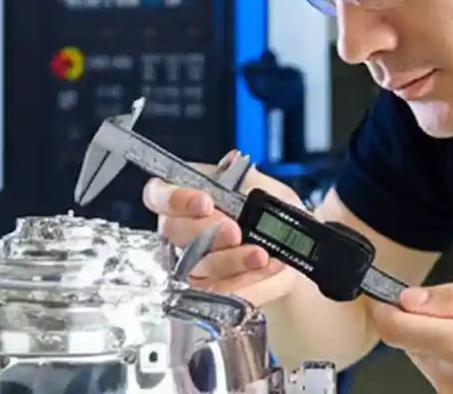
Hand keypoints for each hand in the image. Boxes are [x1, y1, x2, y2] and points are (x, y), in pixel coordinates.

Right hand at [142, 151, 303, 306]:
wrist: (294, 252)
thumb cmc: (274, 215)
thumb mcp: (267, 189)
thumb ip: (248, 178)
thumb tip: (232, 163)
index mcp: (188, 194)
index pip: (159, 195)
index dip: (175, 199)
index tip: (205, 202)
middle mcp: (182, 228)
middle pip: (173, 230)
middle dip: (205, 231)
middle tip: (234, 230)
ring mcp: (190, 261)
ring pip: (195, 263)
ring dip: (230, 259)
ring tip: (261, 253)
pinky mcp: (206, 289)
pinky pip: (216, 287)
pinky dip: (243, 276)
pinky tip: (265, 265)